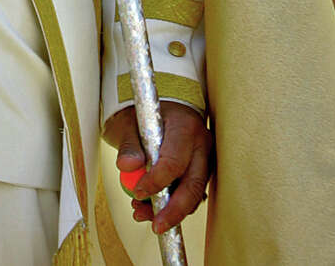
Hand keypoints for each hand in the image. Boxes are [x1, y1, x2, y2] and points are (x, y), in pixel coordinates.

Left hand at [104, 101, 212, 234]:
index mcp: (185, 126)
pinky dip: (173, 205)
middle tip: (155, 226)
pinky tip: (152, 207)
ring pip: (195, 195)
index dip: (156, 182)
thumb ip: (129, 144)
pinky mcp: (203, 172)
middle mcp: (202, 144)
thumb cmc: (148, 114)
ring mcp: (206, 160)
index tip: (138, 192)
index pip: (174, 161)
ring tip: (141, 213)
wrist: (165, 109)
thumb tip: (127, 167)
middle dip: (173, 211)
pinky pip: (192, 195)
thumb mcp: (132, 122)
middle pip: (193, 185)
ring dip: (170, 211)